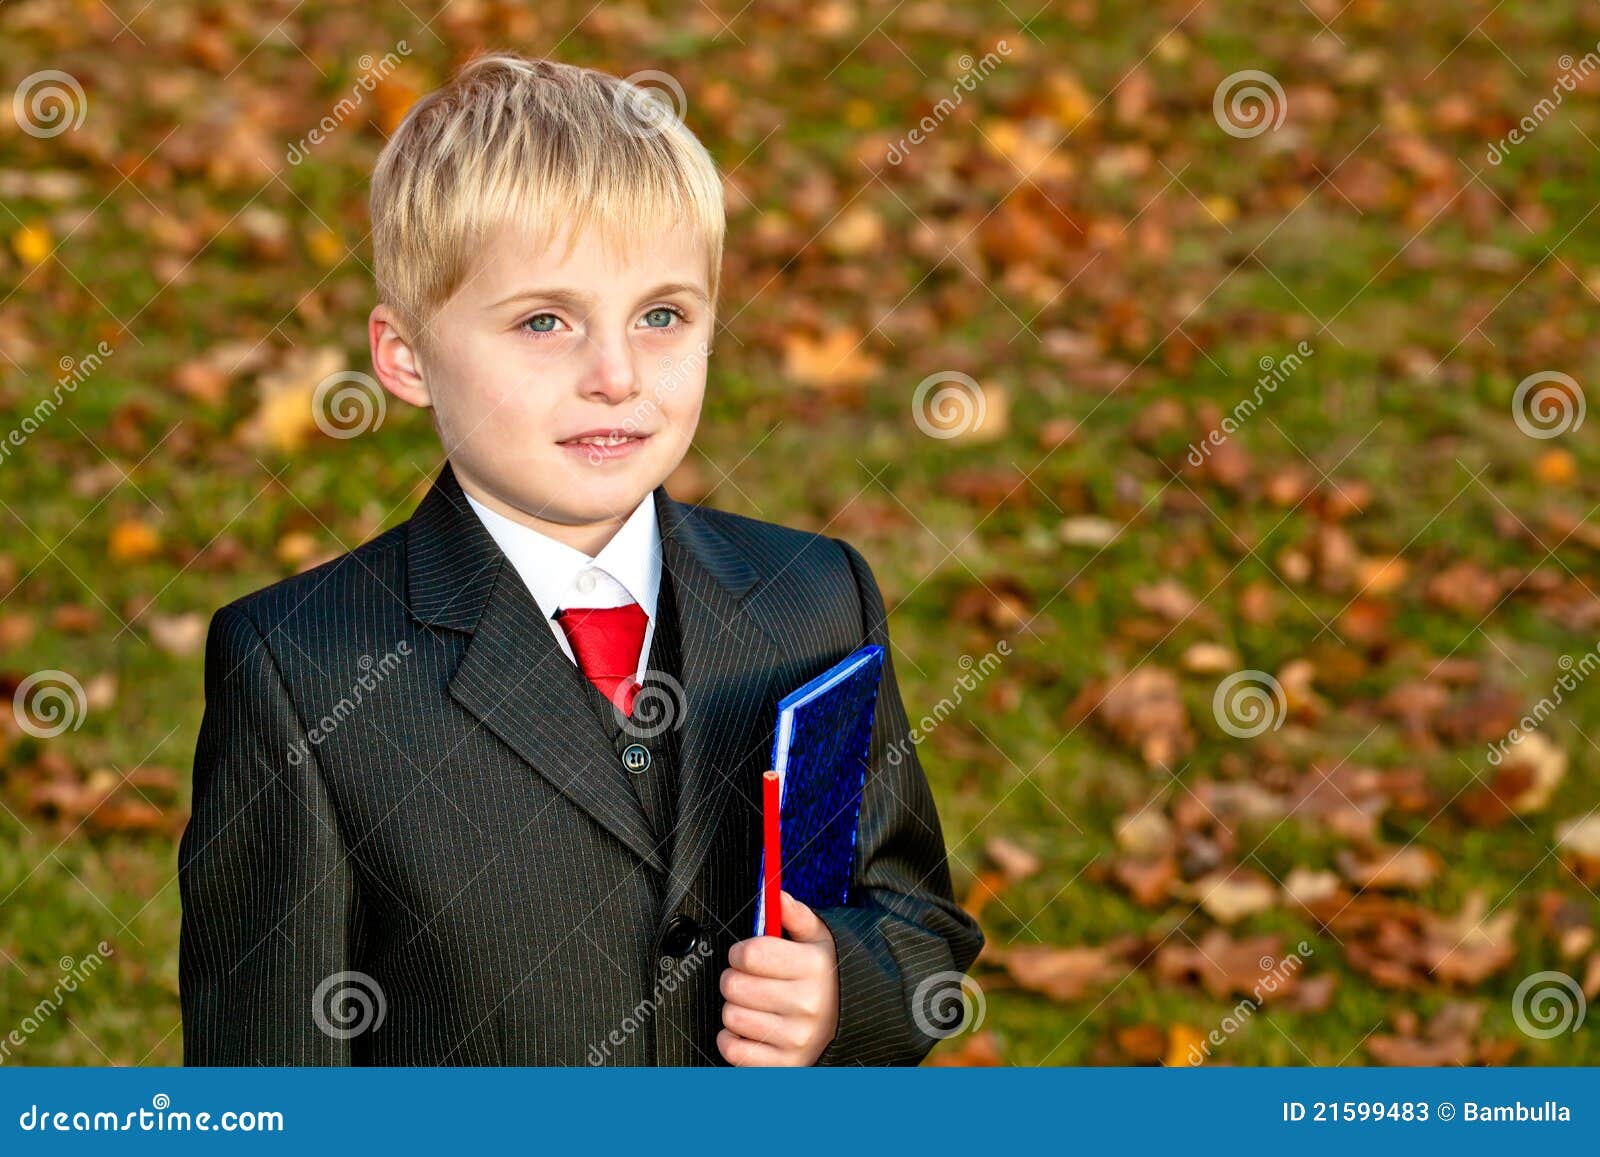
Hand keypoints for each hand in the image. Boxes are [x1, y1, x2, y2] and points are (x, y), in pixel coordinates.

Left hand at [717, 890, 838, 1065]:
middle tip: (748, 978)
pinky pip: (732, 1050)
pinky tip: (750, 1028)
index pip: (751, 954)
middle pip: (734, 985)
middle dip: (734, 977)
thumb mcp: (820, 939)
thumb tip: (776, 894)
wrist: (855, 1021)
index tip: (746, 954)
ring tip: (754, 1004)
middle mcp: (806, 1005)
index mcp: (813, 968)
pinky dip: (732, 1039)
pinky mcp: (784, 1065)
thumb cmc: (828, 977)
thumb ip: (795, 915)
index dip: (740, 951)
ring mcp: (796, 1039)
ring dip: (735, 1007)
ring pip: (730, 1016)